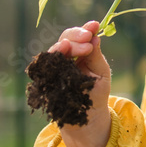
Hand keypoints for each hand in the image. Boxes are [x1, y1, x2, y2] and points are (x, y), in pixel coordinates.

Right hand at [50, 21, 112, 146]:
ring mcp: (54, 69)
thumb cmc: (96, 95)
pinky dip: (50, 61)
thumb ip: (96, 56)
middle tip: (87, 38)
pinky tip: (59, 56)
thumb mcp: (101, 73)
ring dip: (64, 47)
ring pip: (53, 52)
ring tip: (74, 46)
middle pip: (65, 40)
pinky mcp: (46, 81)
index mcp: (80, 53)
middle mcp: (65, 58)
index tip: (94, 25)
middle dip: (75, 36)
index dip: (85, 29)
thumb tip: (96, 35)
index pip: (79, 36)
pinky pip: (44, 68)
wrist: (87, 120)